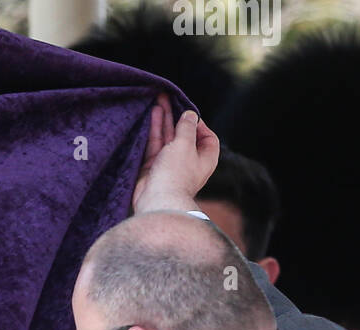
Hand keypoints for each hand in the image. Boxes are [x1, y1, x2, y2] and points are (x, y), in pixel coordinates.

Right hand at [131, 92, 220, 215]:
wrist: (158, 201)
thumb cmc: (176, 174)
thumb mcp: (186, 144)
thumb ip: (186, 127)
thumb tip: (190, 115)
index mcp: (205, 159)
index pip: (208, 138)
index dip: (200, 124)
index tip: (190, 114)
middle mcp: (188, 162)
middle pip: (184, 134)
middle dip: (177, 117)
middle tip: (170, 98)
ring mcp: (170, 165)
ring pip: (168, 137)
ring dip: (164, 119)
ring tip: (159, 99)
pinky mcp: (153, 167)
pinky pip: (155, 145)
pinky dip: (154, 130)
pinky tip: (152, 114)